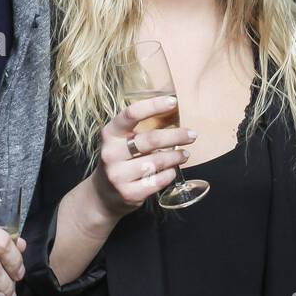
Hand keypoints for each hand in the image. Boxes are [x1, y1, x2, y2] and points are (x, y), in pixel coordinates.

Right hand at [90, 95, 195, 218]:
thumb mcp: (121, 141)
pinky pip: (158, 180)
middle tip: (192, 135)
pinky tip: (172, 170)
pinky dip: (170, 174)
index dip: (154, 105)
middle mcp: (111, 153)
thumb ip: (139, 128)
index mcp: (110, 133)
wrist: (103, 194)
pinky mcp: (128, 193)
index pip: (131, 114)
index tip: (173, 102)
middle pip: (150, 140)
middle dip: (176, 136)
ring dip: (176, 156)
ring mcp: (118, 175)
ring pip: (157, 161)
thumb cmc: (120, 160)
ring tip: (185, 154)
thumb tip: (173, 112)